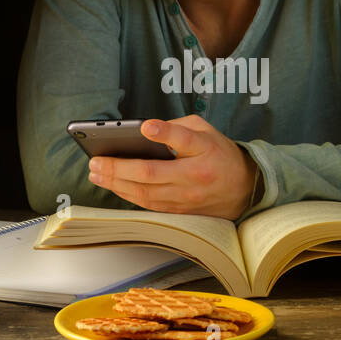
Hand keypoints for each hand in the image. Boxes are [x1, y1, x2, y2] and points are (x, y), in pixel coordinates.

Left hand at [87, 115, 258, 219]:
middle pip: (152, 174)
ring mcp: (187, 198)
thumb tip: (145, 130)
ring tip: (96, 174)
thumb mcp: (207, 131)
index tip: (145, 127)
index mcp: (205, 151)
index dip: (165, 133)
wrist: (245, 188)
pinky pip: (149, 205)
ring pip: (145, 194)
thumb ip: (178, 128)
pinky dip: (128, 195)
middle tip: (95, 161)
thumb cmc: (220, 154)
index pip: (184, 140)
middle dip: (118, 168)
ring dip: (116, 184)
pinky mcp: (181, 212)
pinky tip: (113, 185)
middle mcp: (195, 177)